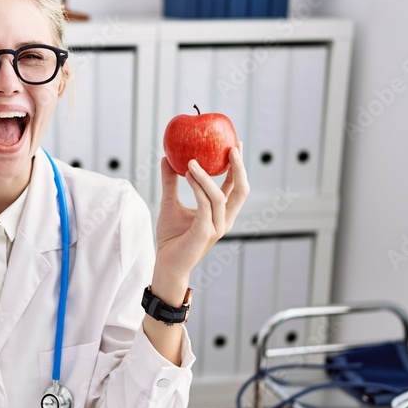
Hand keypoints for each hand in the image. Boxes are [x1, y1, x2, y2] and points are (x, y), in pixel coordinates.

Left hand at [152, 142, 248, 300]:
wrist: (166, 264)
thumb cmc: (171, 237)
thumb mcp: (170, 203)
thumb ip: (171, 182)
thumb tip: (166, 158)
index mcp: (221, 213)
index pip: (235, 186)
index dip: (238, 165)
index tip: (235, 144)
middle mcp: (224, 219)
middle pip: (241, 190)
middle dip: (239, 168)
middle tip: (231, 146)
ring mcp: (217, 227)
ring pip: (219, 196)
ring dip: (206, 176)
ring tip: (191, 160)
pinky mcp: (205, 233)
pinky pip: (205, 206)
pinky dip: (198, 188)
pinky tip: (188, 174)